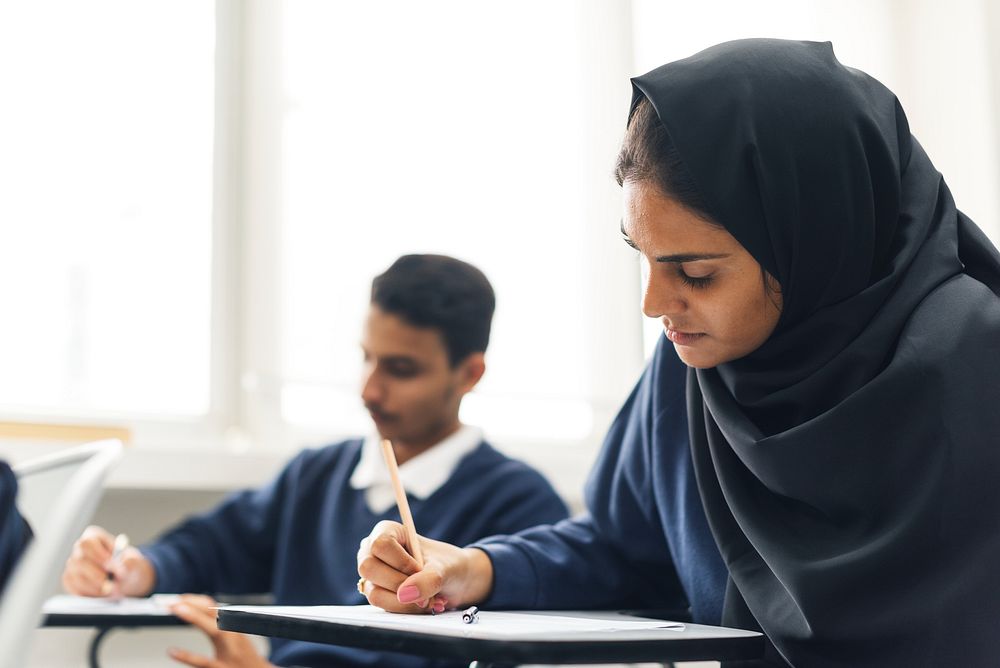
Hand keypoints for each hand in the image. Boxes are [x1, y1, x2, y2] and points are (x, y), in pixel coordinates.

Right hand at [61, 525, 154, 597]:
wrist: (126, 577)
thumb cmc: (128, 565)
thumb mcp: (134, 562)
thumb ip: (128, 564)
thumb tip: (118, 570)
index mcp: (93, 536)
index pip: (87, 543)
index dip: (98, 554)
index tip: (111, 564)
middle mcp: (79, 549)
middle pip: (79, 561)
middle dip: (96, 575)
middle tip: (112, 585)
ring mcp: (72, 565)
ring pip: (76, 577)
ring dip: (95, 588)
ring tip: (112, 591)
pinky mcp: (70, 580)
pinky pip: (74, 589)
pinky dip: (89, 594)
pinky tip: (102, 595)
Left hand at [168, 594, 273, 667]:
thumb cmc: (245, 654)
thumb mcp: (235, 634)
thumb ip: (220, 622)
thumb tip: (198, 609)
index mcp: (233, 625)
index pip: (212, 606)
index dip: (194, 600)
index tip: (178, 598)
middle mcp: (233, 634)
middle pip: (212, 612)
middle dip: (191, 604)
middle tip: (170, 602)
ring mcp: (229, 650)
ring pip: (213, 629)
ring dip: (195, 617)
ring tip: (177, 610)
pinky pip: (203, 661)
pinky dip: (187, 656)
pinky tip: (172, 651)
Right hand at [357, 520, 493, 612]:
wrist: (457, 581)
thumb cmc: (448, 565)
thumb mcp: (443, 569)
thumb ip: (427, 579)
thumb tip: (405, 593)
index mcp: (387, 531)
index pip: (380, 545)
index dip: (401, 562)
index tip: (420, 569)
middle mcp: (373, 552)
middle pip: (369, 568)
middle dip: (400, 584)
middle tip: (424, 587)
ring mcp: (373, 575)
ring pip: (374, 593)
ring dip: (405, 602)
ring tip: (429, 599)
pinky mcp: (377, 594)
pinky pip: (382, 607)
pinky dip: (406, 609)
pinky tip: (423, 604)